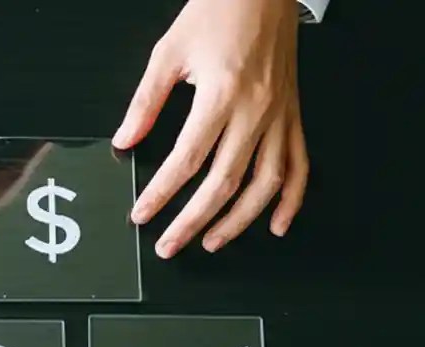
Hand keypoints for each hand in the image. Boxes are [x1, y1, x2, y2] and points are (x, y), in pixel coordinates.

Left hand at [113, 0, 308, 257]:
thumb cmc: (220, 9)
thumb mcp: (169, 51)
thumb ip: (145, 101)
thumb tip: (125, 140)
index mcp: (221, 94)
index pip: (186, 159)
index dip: (161, 193)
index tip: (142, 213)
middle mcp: (255, 110)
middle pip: (223, 182)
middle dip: (193, 221)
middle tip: (169, 244)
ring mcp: (279, 116)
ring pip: (264, 183)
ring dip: (238, 221)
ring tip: (212, 242)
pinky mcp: (293, 115)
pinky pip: (299, 166)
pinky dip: (291, 200)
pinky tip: (276, 225)